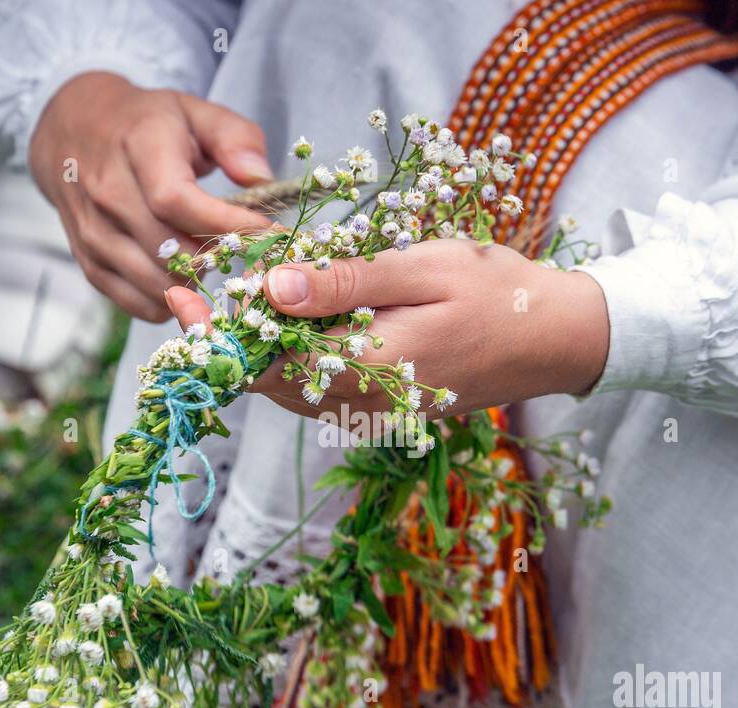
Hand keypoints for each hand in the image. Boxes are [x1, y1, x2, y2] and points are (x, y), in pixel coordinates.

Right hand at [29, 72, 273, 321]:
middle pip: (169, 249)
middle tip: (242, 252)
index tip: (267, 233)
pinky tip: (185, 280)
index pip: (177, 201)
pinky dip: (169, 302)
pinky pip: (136, 302)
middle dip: (216, 257)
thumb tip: (263, 181)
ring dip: (194, 282)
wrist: (73, 130)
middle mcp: (107, 192)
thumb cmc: (147, 124)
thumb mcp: (196, 112)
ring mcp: (93, 231)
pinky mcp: (89, 261)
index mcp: (139, 147)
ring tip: (211, 260)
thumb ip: (237, 139)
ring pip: (154, 282)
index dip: (225, 224)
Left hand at [163, 239, 609, 418]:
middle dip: (227, 344)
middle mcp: (365, 402)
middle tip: (190, 297)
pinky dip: (292, 363)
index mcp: (369, 366)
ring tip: (225, 308)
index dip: (218, 333)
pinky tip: (286, 326)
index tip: (181, 297)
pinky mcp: (386, 408)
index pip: (269, 361)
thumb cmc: (498, 290)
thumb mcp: (423, 267)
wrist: (557, 339)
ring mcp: (376, 411)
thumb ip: (347, 281)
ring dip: (256, 354)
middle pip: (272, 383)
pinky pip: (321, 394)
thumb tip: (271, 286)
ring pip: (292, 392)